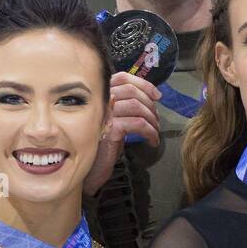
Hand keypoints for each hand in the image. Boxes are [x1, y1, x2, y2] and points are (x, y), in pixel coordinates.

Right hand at [82, 71, 161, 195]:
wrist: (89, 170)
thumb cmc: (103, 145)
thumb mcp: (115, 121)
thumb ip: (125, 106)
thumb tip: (151, 99)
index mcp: (100, 95)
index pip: (123, 78)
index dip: (143, 84)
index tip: (157, 96)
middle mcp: (99, 101)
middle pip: (132, 91)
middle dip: (150, 105)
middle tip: (156, 121)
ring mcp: (103, 113)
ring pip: (137, 106)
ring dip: (153, 120)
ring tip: (155, 132)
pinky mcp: (110, 129)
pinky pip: (139, 124)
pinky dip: (151, 132)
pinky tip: (152, 141)